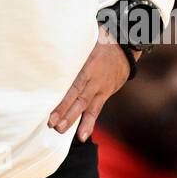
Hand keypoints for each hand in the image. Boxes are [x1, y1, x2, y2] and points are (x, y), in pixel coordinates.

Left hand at [48, 24, 134, 141]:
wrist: (125, 48)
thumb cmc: (100, 42)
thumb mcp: (86, 42)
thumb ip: (71, 49)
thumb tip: (52, 46)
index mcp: (88, 65)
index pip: (74, 85)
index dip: (63, 98)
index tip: (52, 109)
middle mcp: (94, 79)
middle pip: (78, 97)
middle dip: (65, 112)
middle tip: (52, 124)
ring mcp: (100, 88)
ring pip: (87, 106)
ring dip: (75, 120)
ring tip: (62, 132)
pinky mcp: (105, 93)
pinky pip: (96, 109)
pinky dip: (89, 122)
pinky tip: (83, 135)